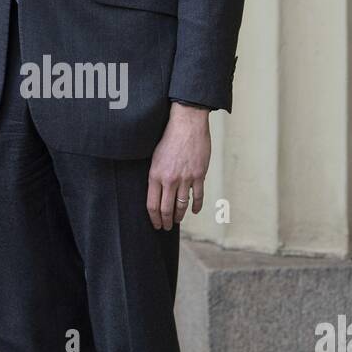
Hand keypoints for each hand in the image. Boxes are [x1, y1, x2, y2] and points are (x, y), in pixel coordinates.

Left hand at [147, 104, 210, 229]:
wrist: (187, 124)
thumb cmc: (168, 138)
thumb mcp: (154, 157)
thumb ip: (155, 176)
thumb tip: (155, 192)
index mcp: (155, 175)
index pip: (152, 205)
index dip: (154, 218)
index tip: (156, 224)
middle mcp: (169, 179)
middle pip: (166, 209)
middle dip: (166, 221)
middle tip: (166, 227)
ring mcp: (185, 178)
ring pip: (182, 205)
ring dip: (179, 216)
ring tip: (177, 221)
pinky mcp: (199, 175)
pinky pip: (197, 196)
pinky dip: (196, 206)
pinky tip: (193, 210)